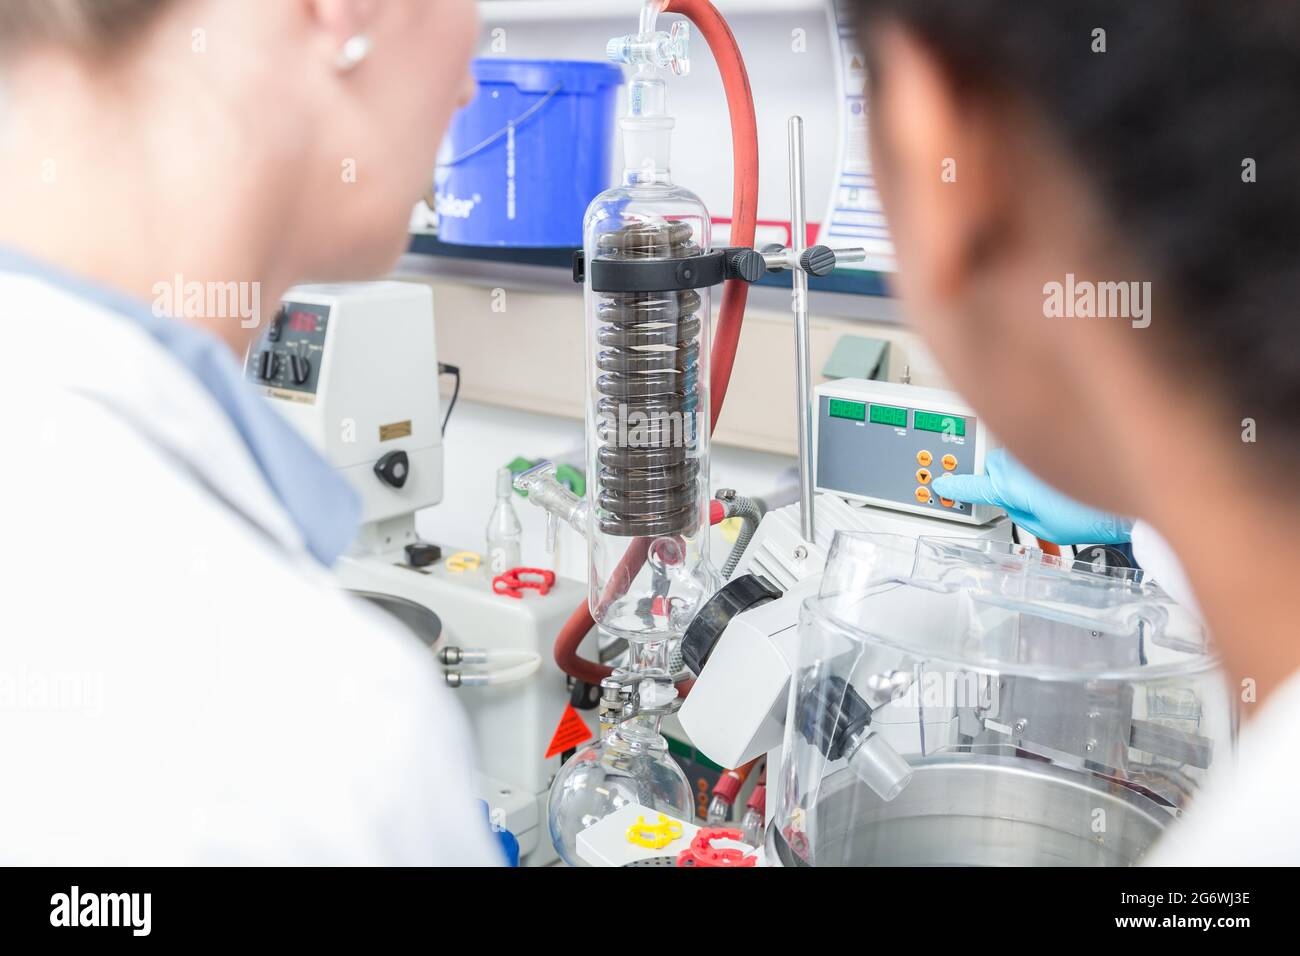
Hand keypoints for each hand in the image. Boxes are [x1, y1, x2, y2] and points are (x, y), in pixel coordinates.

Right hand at [931, 448, 1132, 544]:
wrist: (1129, 488)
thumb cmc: (1092, 512)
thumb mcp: (1044, 529)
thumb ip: (1017, 512)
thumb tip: (1011, 499)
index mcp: (1008, 483)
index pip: (971, 487)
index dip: (954, 489)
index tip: (941, 486)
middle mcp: (1016, 458)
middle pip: (993, 467)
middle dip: (1005, 482)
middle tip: (1033, 502)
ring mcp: (1032, 444)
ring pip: (1016, 456)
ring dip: (1027, 470)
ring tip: (1059, 489)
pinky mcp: (1052, 435)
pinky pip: (1035, 447)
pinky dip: (1045, 458)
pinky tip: (1068, 473)